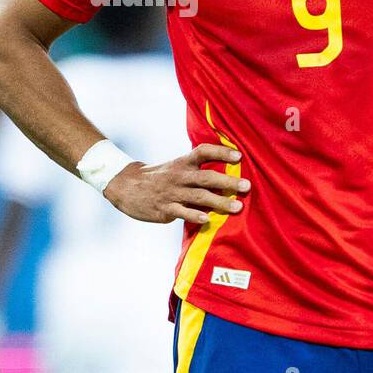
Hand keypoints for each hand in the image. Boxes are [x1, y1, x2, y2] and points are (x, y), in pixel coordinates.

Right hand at [103, 144, 248, 223]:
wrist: (125, 186)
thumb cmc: (159, 178)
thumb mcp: (176, 167)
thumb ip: (197, 170)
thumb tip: (226, 175)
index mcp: (183, 163)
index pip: (203, 152)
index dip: (221, 152)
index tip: (239, 156)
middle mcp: (179, 175)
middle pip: (206, 177)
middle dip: (228, 182)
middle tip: (247, 186)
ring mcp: (172, 193)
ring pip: (199, 196)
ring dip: (219, 201)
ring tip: (237, 207)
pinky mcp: (164, 209)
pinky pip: (181, 212)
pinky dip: (194, 215)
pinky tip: (207, 220)